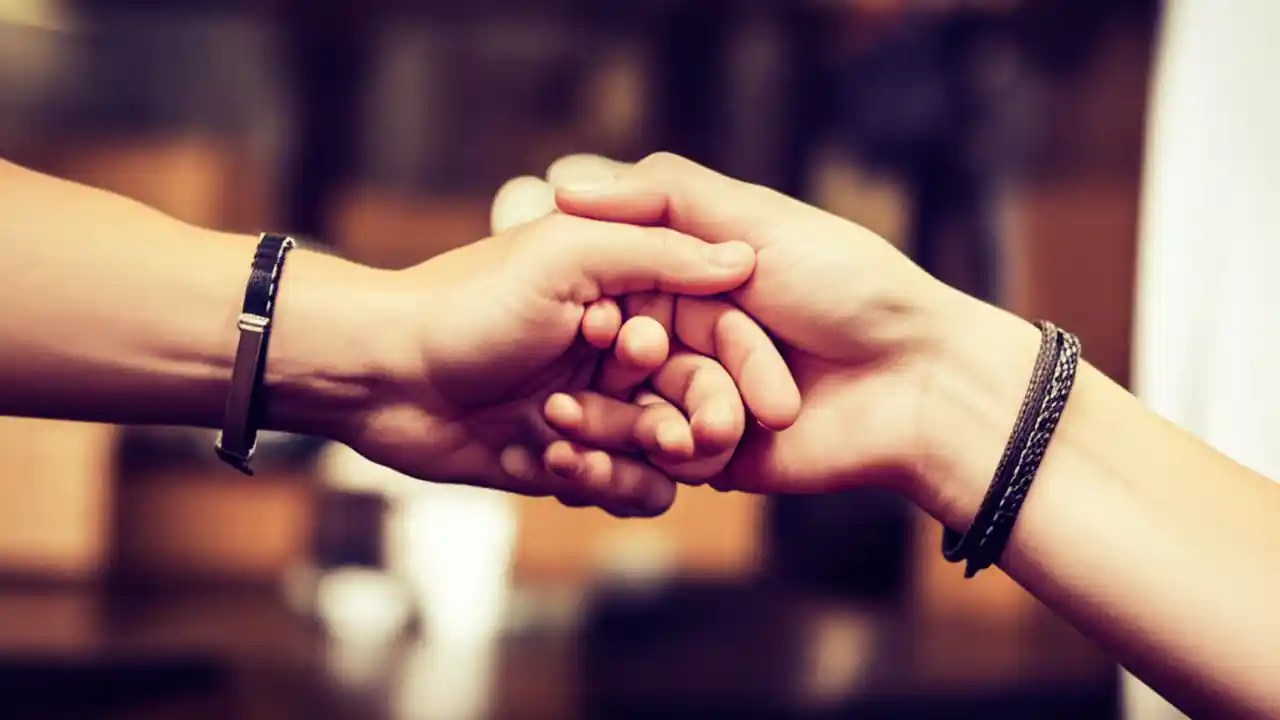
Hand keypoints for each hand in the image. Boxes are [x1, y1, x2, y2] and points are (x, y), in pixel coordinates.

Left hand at [336, 212, 759, 515]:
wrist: (382, 372)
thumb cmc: (469, 304)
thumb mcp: (566, 255)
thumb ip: (656, 253)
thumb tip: (741, 256)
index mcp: (632, 290)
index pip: (720, 330)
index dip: (750, 369)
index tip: (775, 405)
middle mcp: (625, 348)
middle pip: (703, 397)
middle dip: (698, 423)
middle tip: (683, 441)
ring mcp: (601, 405)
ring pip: (667, 450)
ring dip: (636, 455)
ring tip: (574, 442)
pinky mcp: (575, 454)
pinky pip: (625, 485)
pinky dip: (602, 481)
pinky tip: (547, 459)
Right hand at [500, 153, 970, 498]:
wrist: (915, 384)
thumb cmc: (847, 288)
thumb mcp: (756, 221)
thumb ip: (666, 198)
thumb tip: (565, 183)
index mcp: (697, 274)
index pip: (618, 287)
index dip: (592, 309)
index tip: (576, 323)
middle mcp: (694, 332)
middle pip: (619, 354)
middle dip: (594, 374)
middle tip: (555, 390)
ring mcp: (704, 394)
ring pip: (631, 408)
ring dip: (603, 421)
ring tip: (563, 428)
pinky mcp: (716, 453)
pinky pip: (662, 458)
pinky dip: (641, 458)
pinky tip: (618, 460)